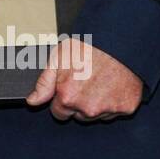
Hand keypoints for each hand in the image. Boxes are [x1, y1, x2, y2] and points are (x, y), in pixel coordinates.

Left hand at [25, 39, 141, 121]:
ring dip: (97, 104)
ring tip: (100, 81)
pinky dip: (115, 102)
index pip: (59, 113)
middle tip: (86, 81)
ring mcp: (108, 110)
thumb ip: (44, 83)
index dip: (63, 99)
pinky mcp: (127, 108)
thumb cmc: (88, 47)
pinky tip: (113, 85)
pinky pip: (116, 112)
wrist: (119, 42)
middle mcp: (87, 108)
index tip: (69, 88)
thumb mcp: (58, 58)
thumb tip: (32, 101)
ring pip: (97, 115)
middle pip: (78, 116)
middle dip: (79, 104)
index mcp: (68, 97)